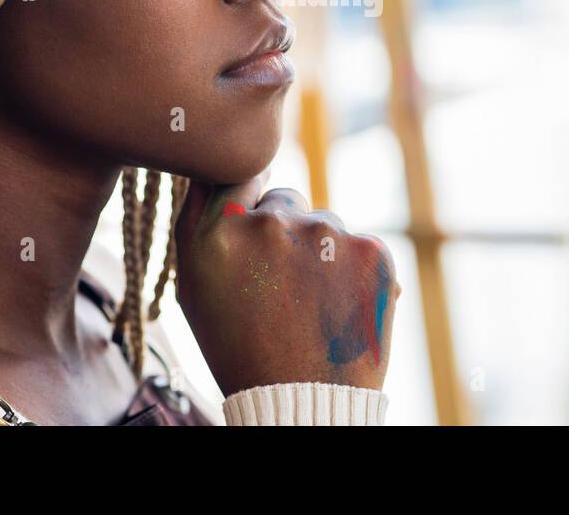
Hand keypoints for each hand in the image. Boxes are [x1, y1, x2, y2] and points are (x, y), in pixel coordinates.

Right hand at [173, 174, 400, 395]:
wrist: (301, 405)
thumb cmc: (237, 346)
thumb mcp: (194, 283)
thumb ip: (198, 215)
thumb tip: (215, 161)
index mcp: (221, 229)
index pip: (238, 174)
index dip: (246, 203)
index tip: (251, 227)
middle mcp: (274, 223)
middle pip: (285, 200)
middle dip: (283, 231)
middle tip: (279, 286)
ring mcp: (328, 234)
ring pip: (324, 224)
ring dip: (319, 252)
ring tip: (309, 305)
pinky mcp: (374, 251)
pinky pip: (359, 244)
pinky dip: (353, 270)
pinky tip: (339, 307)